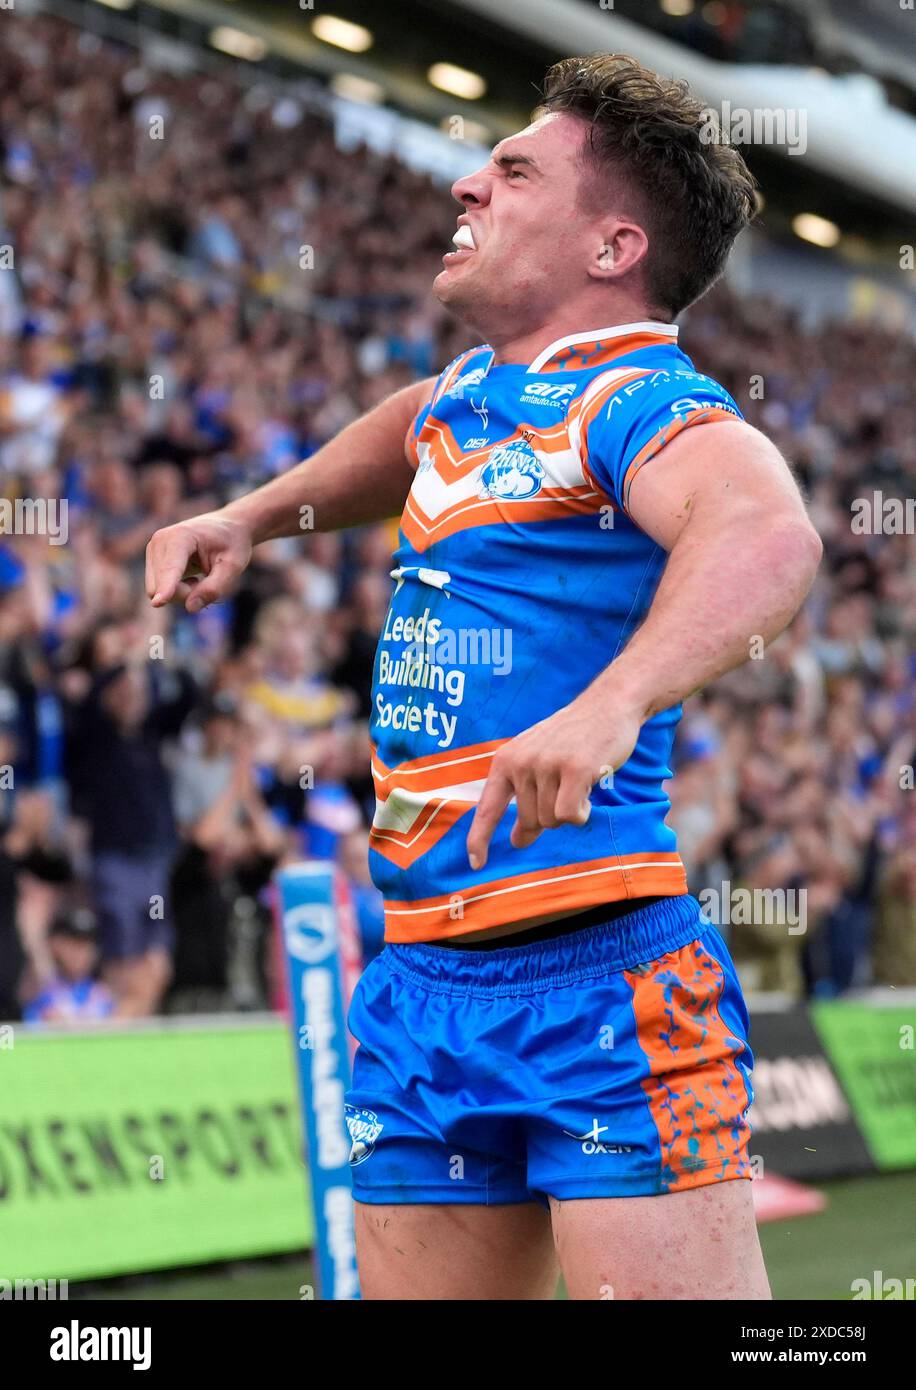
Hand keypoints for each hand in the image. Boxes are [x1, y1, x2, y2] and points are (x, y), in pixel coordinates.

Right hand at [145, 509, 252, 612]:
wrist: (227, 527)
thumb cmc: (232, 544)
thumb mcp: (233, 566)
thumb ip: (213, 588)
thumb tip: (190, 608)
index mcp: (181, 536)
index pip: (170, 568)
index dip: (166, 587)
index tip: (158, 604)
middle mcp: (159, 541)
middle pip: (160, 587)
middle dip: (184, 594)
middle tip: (208, 582)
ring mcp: (152, 549)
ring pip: (156, 591)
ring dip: (180, 593)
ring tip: (199, 578)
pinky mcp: (152, 559)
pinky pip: (157, 589)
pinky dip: (176, 591)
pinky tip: (191, 577)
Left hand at [466, 693, 642, 870]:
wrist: (608, 704)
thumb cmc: (574, 738)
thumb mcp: (539, 763)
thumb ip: (526, 798)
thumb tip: (518, 840)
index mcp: (506, 760)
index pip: (487, 807)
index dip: (479, 838)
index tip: (476, 863)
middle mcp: (521, 762)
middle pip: (531, 821)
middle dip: (550, 818)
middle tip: (567, 792)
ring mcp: (547, 765)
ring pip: (553, 820)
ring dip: (571, 811)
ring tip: (579, 782)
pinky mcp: (575, 770)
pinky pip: (571, 815)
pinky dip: (582, 812)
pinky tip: (590, 790)